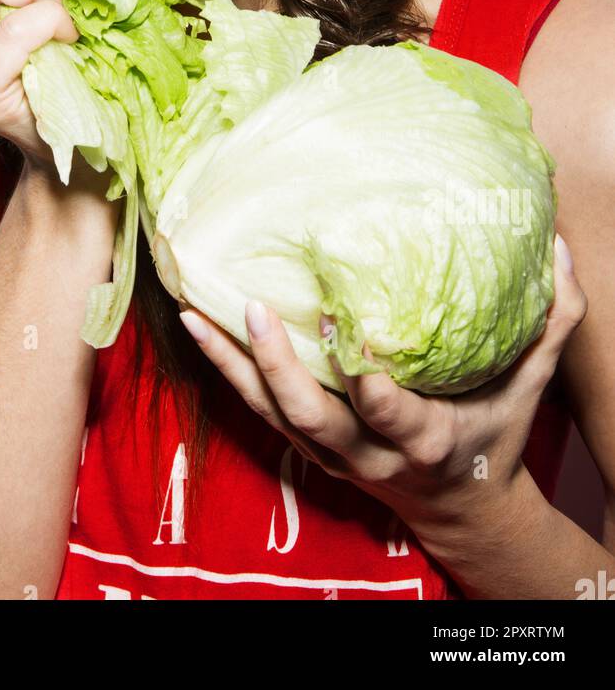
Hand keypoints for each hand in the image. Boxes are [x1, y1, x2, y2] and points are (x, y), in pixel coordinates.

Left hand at [179, 233, 586, 536]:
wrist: (458, 510)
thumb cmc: (492, 437)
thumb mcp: (528, 387)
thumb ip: (549, 322)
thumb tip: (560, 246)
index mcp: (424, 439)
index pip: (388, 412)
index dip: (364, 378)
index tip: (345, 322)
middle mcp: (370, 453)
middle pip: (312, 419)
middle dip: (279, 369)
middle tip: (253, 311)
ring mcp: (332, 454)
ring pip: (271, 416)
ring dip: (233, 366)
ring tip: (196, 314)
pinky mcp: (307, 447)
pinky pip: (258, 410)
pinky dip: (227, 371)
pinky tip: (198, 327)